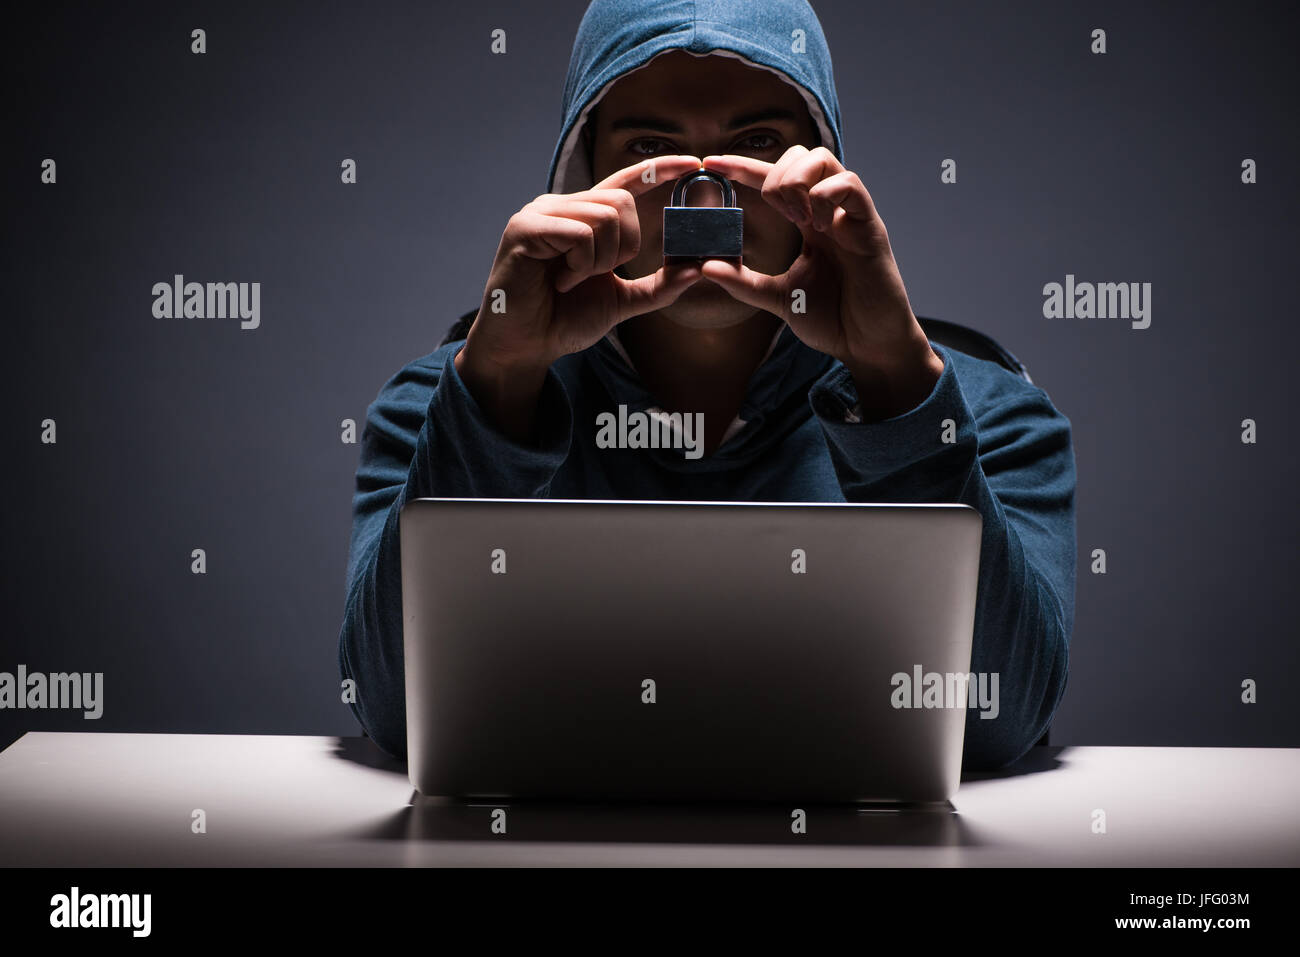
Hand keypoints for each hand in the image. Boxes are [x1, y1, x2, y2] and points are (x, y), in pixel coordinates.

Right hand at [460, 154, 706, 375]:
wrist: (526, 346)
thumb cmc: (564, 320)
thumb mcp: (621, 300)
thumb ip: (657, 286)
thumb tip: (697, 270)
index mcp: (584, 217)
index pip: (625, 181)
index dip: (657, 170)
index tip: (693, 163)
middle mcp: (562, 206)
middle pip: (621, 202)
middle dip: (623, 247)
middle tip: (596, 275)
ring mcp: (541, 213)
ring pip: (603, 216)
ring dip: (599, 260)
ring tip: (573, 280)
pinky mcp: (525, 228)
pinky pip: (579, 233)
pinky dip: (580, 264)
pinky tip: (561, 282)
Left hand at [699, 147, 942, 417]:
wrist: (868, 346)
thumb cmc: (832, 319)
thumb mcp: (778, 298)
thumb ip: (744, 283)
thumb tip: (705, 267)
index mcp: (808, 222)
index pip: (773, 179)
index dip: (741, 166)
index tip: (710, 163)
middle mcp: (829, 211)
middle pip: (802, 155)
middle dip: (775, 172)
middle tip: (773, 211)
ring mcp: (850, 216)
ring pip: (824, 159)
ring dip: (797, 180)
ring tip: (795, 216)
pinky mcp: (870, 227)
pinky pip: (850, 186)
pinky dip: (826, 196)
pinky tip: (818, 224)